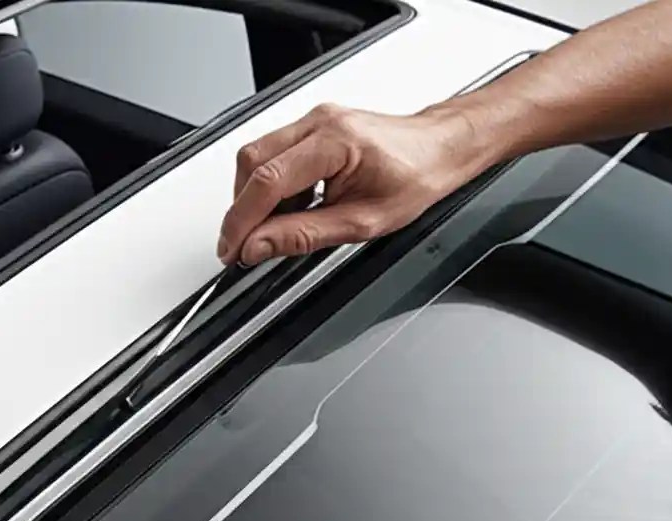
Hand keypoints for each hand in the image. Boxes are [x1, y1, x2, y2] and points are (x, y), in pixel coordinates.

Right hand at [217, 103, 488, 265]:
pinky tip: (290, 208)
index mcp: (335, 143)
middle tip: (243, 245)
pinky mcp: (312, 126)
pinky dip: (271, 186)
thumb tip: (258, 246)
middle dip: (241, 208)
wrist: (440, 148)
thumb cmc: (417, 177)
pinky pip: (274, 153)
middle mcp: (318, 122)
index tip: (231, 248)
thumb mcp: (362, 222)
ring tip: (276, 227)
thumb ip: (302, 235)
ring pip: (257, 156)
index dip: (241, 220)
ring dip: (255, 197)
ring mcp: (313, 120)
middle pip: (252, 162)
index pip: (268, 182)